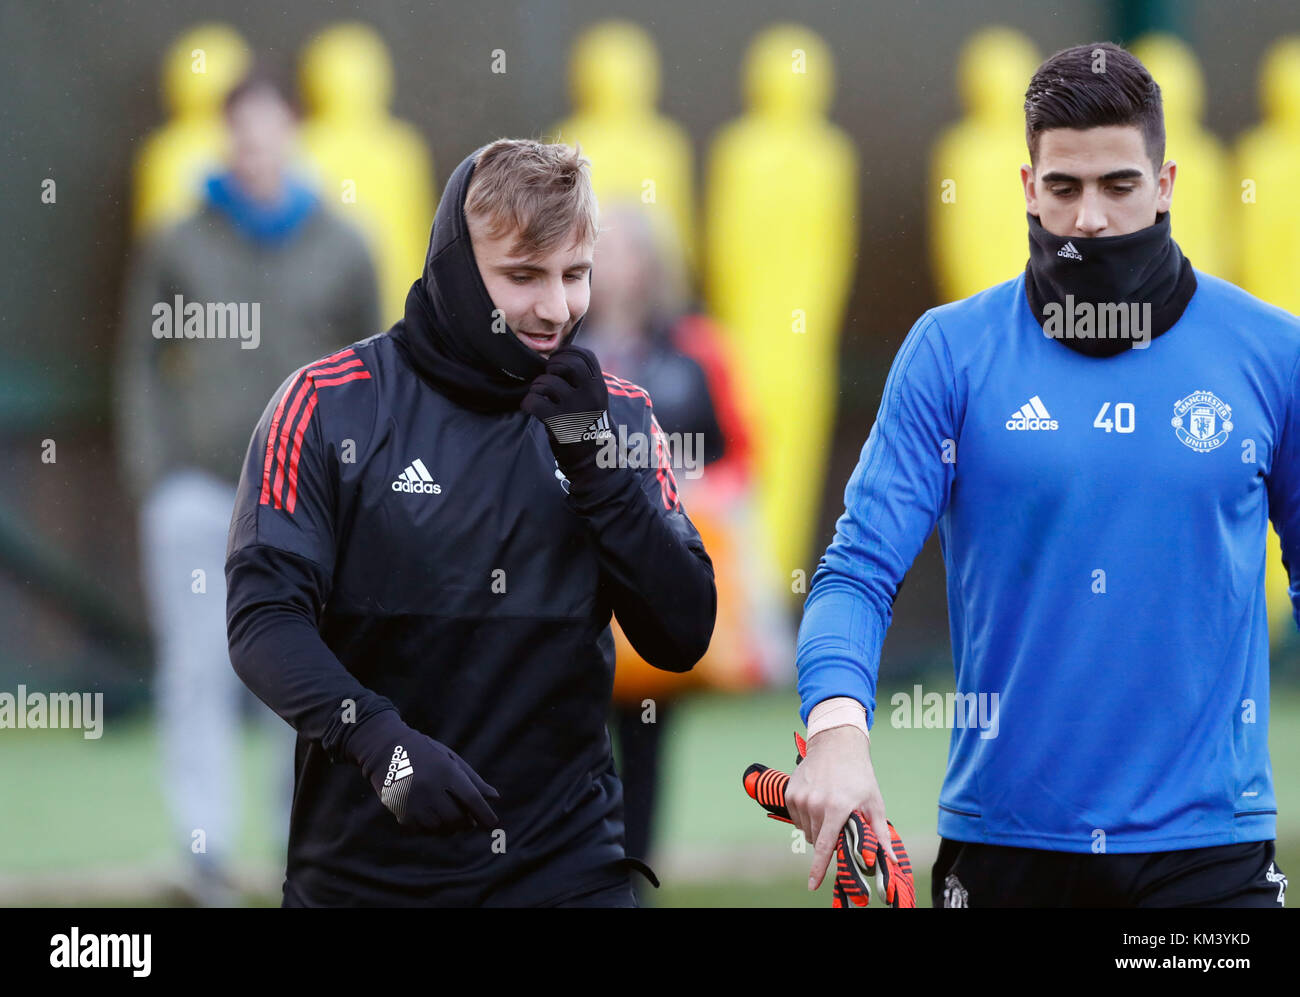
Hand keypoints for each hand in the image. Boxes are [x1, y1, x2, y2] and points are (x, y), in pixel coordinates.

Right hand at [348, 711, 499, 832]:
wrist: (386, 750)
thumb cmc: (425, 752)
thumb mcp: (450, 759)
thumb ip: (473, 779)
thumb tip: (495, 797)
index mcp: (446, 771)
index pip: (472, 798)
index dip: (485, 814)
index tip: (493, 824)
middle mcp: (430, 788)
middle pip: (456, 818)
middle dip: (466, 822)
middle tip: (469, 821)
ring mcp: (414, 801)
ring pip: (439, 828)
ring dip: (449, 827)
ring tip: (449, 817)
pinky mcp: (401, 812)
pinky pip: (422, 830)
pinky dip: (431, 828)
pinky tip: (432, 817)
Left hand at [519, 345, 611, 463]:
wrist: (592, 460)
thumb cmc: (588, 426)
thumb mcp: (596, 400)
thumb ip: (584, 381)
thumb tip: (560, 358)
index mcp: (600, 387)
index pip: (584, 355)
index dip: (566, 351)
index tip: (556, 358)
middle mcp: (590, 394)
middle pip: (567, 363)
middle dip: (552, 365)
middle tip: (547, 376)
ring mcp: (574, 407)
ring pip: (546, 382)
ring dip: (537, 387)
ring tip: (539, 396)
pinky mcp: (558, 422)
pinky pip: (534, 401)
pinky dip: (528, 402)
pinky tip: (531, 407)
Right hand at [785, 725, 891, 890]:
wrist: (836, 744)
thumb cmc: (859, 774)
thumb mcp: (874, 802)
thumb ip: (879, 834)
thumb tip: (891, 862)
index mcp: (836, 808)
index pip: (824, 846)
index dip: (818, 869)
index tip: (812, 885)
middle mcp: (815, 803)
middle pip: (816, 840)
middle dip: (827, 839)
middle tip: (839, 822)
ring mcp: (800, 797)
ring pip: (805, 830)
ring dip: (816, 828)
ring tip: (829, 808)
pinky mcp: (790, 792)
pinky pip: (796, 817)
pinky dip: (805, 817)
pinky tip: (817, 802)